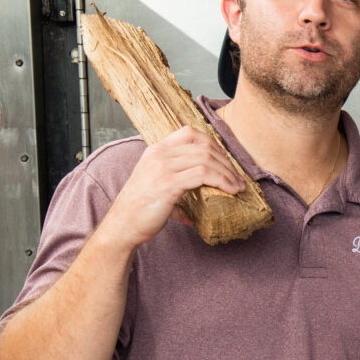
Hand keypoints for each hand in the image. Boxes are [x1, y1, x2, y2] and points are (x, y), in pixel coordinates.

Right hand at [102, 125, 244, 249]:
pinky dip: (222, 181)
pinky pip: (203, 174)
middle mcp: (159, 153)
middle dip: (226, 162)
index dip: (213, 144)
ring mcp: (162, 167)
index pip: (190, 133)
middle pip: (203, 146)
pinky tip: (230, 191)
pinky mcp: (167, 183)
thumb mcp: (159, 184)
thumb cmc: (141, 208)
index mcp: (156, 150)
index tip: (225, 162)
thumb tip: (206, 193)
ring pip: (206, 159)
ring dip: (228, 173)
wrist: (122, 226)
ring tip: (237, 186)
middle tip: (237, 178)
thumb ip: (179, 180)